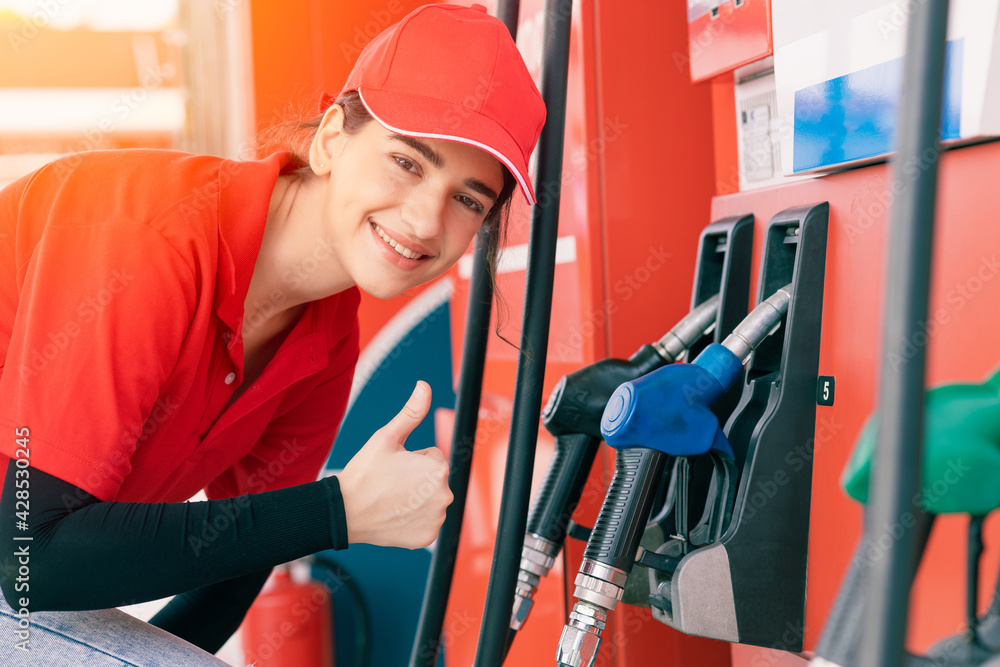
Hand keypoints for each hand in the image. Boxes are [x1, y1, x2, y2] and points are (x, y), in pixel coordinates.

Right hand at [337, 381, 453, 547]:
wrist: (344, 512)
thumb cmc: (364, 472)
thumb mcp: (386, 437)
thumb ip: (411, 412)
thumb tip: (424, 386)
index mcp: (438, 469)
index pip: (432, 457)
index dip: (411, 459)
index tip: (393, 468)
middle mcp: (444, 495)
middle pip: (433, 479)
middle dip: (416, 478)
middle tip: (390, 483)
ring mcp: (437, 519)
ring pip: (429, 500)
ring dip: (415, 498)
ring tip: (391, 499)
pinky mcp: (427, 537)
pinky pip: (425, 521)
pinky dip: (413, 519)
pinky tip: (395, 515)